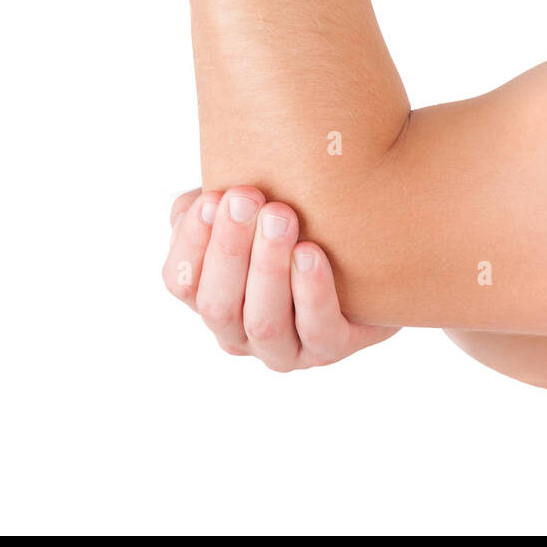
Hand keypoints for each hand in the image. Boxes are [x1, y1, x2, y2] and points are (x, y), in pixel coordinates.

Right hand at [163, 186, 397, 370]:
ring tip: (281, 217)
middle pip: (217, 304)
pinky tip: (312, 254)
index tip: (211, 199)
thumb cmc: (295, 224)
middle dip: (229, 249)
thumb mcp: (249, 209)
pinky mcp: (329, 348)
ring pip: (262, 321)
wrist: (366, 252)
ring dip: (268, 266)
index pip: (180, 280)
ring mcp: (282, 348)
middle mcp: (238, 331)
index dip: (190, 243)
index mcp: (210, 296)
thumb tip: (204, 199)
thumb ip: (217, 203)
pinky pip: (316, 330)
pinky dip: (312, 292)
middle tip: (246, 198)